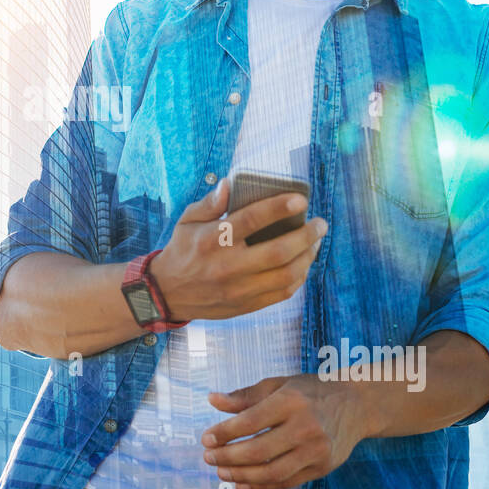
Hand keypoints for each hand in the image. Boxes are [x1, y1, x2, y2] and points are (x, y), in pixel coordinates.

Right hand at [150, 177, 328, 322]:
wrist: (168, 293)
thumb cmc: (183, 249)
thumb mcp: (187, 221)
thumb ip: (210, 203)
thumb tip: (230, 183)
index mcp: (213, 240)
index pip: (251, 220)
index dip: (279, 208)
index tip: (301, 200)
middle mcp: (227, 266)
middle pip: (279, 251)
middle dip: (306, 235)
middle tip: (320, 224)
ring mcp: (239, 289)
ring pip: (286, 274)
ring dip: (308, 257)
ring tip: (315, 242)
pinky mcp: (246, 305)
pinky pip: (282, 292)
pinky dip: (298, 277)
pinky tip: (303, 263)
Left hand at [200, 373, 371, 488]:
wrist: (357, 404)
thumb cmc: (312, 391)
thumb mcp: (279, 384)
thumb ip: (245, 395)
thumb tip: (213, 400)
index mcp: (292, 401)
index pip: (251, 421)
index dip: (224, 433)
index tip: (206, 438)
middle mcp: (306, 427)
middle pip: (259, 450)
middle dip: (228, 457)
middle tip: (209, 457)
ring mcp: (316, 450)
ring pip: (272, 472)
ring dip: (242, 475)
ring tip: (222, 472)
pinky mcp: (322, 468)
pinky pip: (286, 482)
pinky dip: (261, 486)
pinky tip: (242, 484)